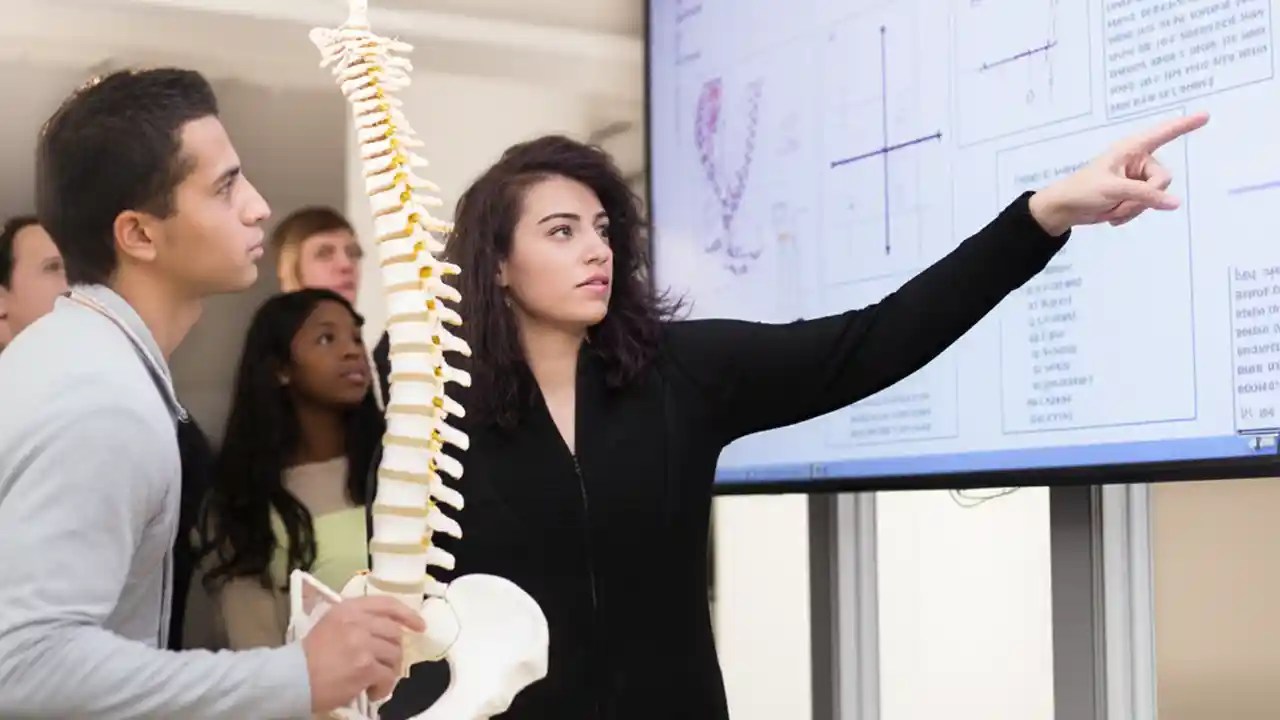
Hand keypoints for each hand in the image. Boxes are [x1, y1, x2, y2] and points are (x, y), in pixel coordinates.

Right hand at [301, 594, 425, 712]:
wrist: (292, 678)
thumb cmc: (308, 655)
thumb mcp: (330, 624)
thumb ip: (356, 621)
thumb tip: (383, 631)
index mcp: (349, 608)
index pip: (387, 604)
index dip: (407, 615)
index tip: (419, 625)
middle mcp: (358, 622)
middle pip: (394, 633)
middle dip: (395, 650)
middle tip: (388, 664)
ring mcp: (363, 644)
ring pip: (395, 655)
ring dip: (390, 671)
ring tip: (378, 681)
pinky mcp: (365, 667)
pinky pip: (387, 676)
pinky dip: (384, 687)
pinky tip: (373, 692)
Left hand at [1028, 112, 1208, 235]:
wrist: (1065, 210)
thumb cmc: (1083, 190)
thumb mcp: (1114, 190)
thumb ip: (1145, 195)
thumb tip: (1175, 203)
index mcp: (1131, 149)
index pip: (1162, 134)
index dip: (1184, 125)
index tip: (1205, 116)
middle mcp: (1138, 161)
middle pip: (1162, 180)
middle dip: (1144, 197)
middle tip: (1119, 202)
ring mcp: (1137, 179)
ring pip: (1156, 196)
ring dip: (1135, 208)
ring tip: (1112, 208)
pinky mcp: (1134, 194)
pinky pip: (1148, 206)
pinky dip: (1131, 213)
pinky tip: (1113, 215)